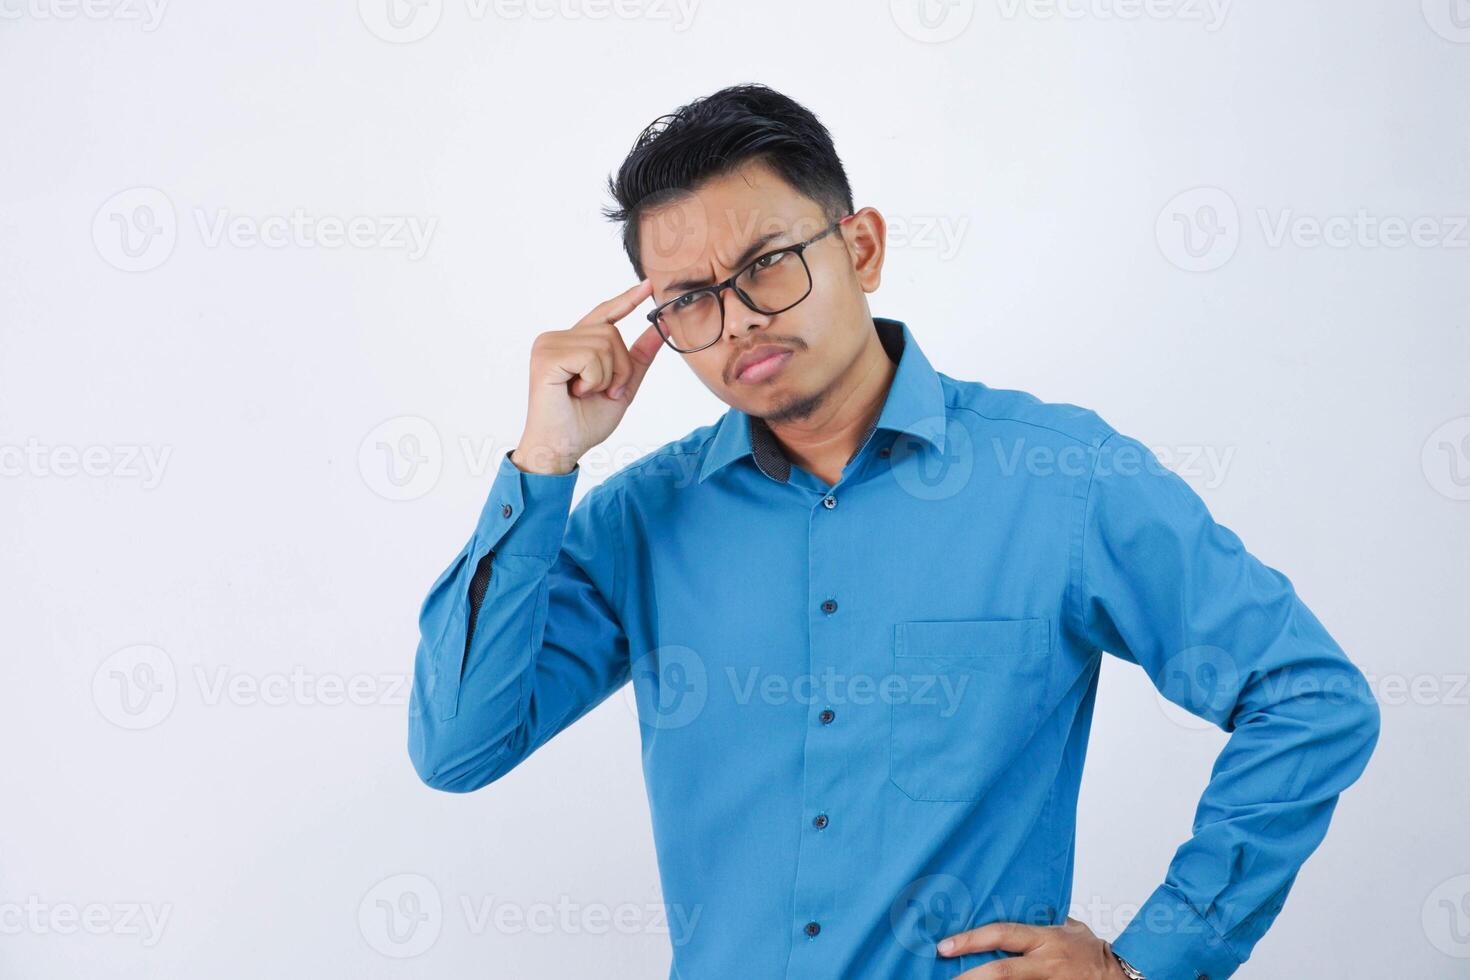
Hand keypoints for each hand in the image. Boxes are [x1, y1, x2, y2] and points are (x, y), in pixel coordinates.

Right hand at [512, 278, 662, 474]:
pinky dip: (594, 379)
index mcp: (574, 343)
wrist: (561, 448)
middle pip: (612, 333)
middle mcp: (558, 338)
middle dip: (620, 368)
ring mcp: (549, 344)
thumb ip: (639, 357)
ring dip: (608, 376)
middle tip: (603, 392)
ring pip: (605, 343)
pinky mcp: (547, 356)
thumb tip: (662, 328)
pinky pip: (591, 357)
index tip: (648, 285)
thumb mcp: (623, 386)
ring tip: (586, 393)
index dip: (627, 300)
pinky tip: (576, 392)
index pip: (604, 314)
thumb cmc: (584, 422)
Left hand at [936, 916, 1128, 977]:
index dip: (972, 940)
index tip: (945, 946)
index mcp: (1045, 938)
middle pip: (1003, 972)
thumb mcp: (1067, 927)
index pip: (1002, 935)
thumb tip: (1011, 907)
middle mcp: (1046, 962)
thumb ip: (1040, 920)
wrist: (1121, 976)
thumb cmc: (1090, 949)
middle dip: (971, 977)